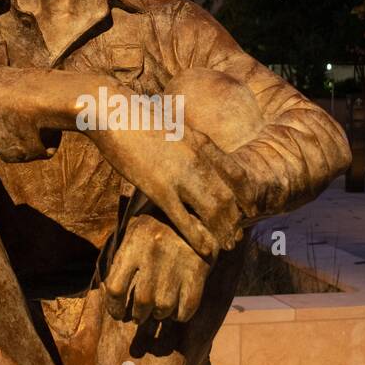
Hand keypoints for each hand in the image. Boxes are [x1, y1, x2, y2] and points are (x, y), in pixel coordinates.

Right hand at [88, 107, 252, 259]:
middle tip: (237, 236)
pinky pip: (185, 221)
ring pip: (212, 212)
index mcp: (204, 144)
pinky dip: (199, 239)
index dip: (247, 197)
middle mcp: (198, 161)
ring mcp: (180, 176)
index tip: (250, 211)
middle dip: (236, 221)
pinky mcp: (159, 190)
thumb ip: (192, 144)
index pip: (237, 175)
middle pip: (228, 198)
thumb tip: (199, 155)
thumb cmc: (140, 118)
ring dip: (222, 232)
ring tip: (227, 245)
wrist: (114, 113)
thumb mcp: (177, 127)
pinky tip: (206, 250)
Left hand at [103, 215, 209, 323]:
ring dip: (159, 315)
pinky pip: (188, 306)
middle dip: (139, 314)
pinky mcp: (198, 270)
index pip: (115, 288)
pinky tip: (177, 311)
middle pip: (142, 301)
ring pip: (164, 307)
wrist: (193, 207)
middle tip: (140, 315)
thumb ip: (122, 259)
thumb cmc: (156, 224)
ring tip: (158, 311)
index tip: (119, 314)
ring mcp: (177, 263)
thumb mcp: (134, 232)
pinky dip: (180, 315)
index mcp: (133, 245)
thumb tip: (109, 292)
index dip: (114, 308)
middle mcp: (154, 255)